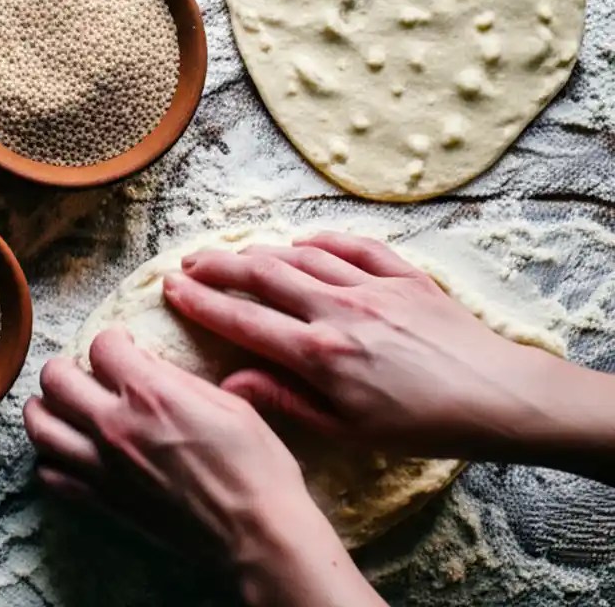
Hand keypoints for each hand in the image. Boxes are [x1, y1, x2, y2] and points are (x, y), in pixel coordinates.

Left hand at [25, 329, 383, 606]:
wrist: (256, 535)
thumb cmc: (256, 468)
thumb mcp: (228, 404)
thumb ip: (177, 379)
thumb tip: (146, 362)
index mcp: (150, 395)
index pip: (100, 346)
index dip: (113, 341)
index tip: (123, 347)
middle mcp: (115, 426)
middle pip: (55, 379)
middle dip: (68, 366)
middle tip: (86, 373)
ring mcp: (102, 466)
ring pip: (40, 426)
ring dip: (47, 408)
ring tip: (65, 407)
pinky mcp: (102, 501)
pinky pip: (50, 475)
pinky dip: (51, 459)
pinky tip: (71, 452)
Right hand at [164, 232, 611, 468]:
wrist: (498, 397)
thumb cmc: (422, 425)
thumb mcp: (347, 430)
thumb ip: (284, 399)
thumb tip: (231, 381)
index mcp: (319, 353)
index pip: (243, 319)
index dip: (201, 301)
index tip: (172, 289)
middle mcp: (338, 310)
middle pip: (263, 275)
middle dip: (218, 266)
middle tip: (188, 262)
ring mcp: (372, 287)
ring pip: (301, 255)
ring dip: (261, 251)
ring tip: (235, 253)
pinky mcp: (404, 276)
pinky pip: (353, 246)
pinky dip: (321, 240)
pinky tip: (303, 241)